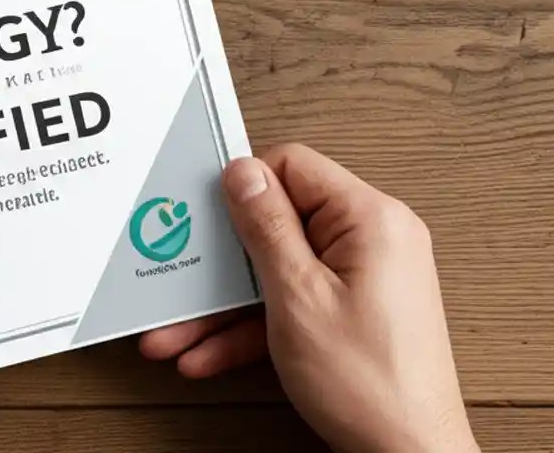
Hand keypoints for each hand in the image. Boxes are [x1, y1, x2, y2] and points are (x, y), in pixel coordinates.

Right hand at [139, 145, 478, 452]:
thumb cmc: (371, 385)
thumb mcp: (297, 296)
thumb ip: (267, 227)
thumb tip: (244, 173)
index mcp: (370, 220)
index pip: (294, 166)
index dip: (243, 187)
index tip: (203, 213)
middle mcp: (373, 240)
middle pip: (277, 226)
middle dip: (221, 265)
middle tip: (182, 280)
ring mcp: (364, 277)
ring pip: (276, 272)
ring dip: (226, 305)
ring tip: (180, 333)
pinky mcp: (353, 310)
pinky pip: (291, 302)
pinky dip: (252, 326)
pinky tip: (211, 352)